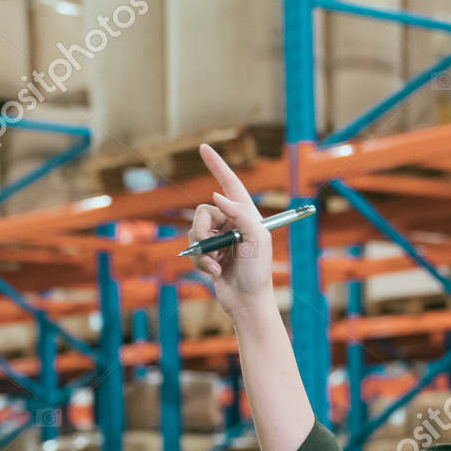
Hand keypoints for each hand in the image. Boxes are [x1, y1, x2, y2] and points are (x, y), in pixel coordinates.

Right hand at [188, 143, 273, 317]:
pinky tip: (215, 272)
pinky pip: (193, 249)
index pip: (230, 184)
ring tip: (216, 265)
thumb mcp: (256, 238)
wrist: (248, 302)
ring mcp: (219, 240)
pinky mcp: (209, 255)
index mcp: (246, 215)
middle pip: (204, 212)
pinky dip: (200, 261)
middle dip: (203, 230)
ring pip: (195, 231)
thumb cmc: (257, 272)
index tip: (204, 148)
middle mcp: (232, 224)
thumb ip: (239, 213)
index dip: (218, 165)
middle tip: (213, 247)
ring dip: (202, 250)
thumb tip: (217, 197)